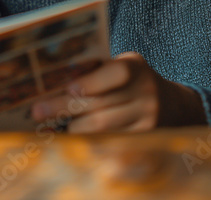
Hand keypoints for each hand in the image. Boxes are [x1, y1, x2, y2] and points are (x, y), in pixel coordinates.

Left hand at [30, 52, 205, 132]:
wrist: (172, 105)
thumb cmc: (132, 82)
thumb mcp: (122, 67)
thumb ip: (96, 70)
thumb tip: (53, 79)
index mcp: (137, 68)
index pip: (116, 74)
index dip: (92, 82)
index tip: (69, 87)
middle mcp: (146, 94)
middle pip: (101, 105)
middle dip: (65, 108)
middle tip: (37, 111)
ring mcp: (147, 120)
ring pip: (103, 128)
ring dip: (73, 128)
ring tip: (50, 126)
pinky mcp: (144, 140)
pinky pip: (111, 143)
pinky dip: (88, 142)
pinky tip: (71, 140)